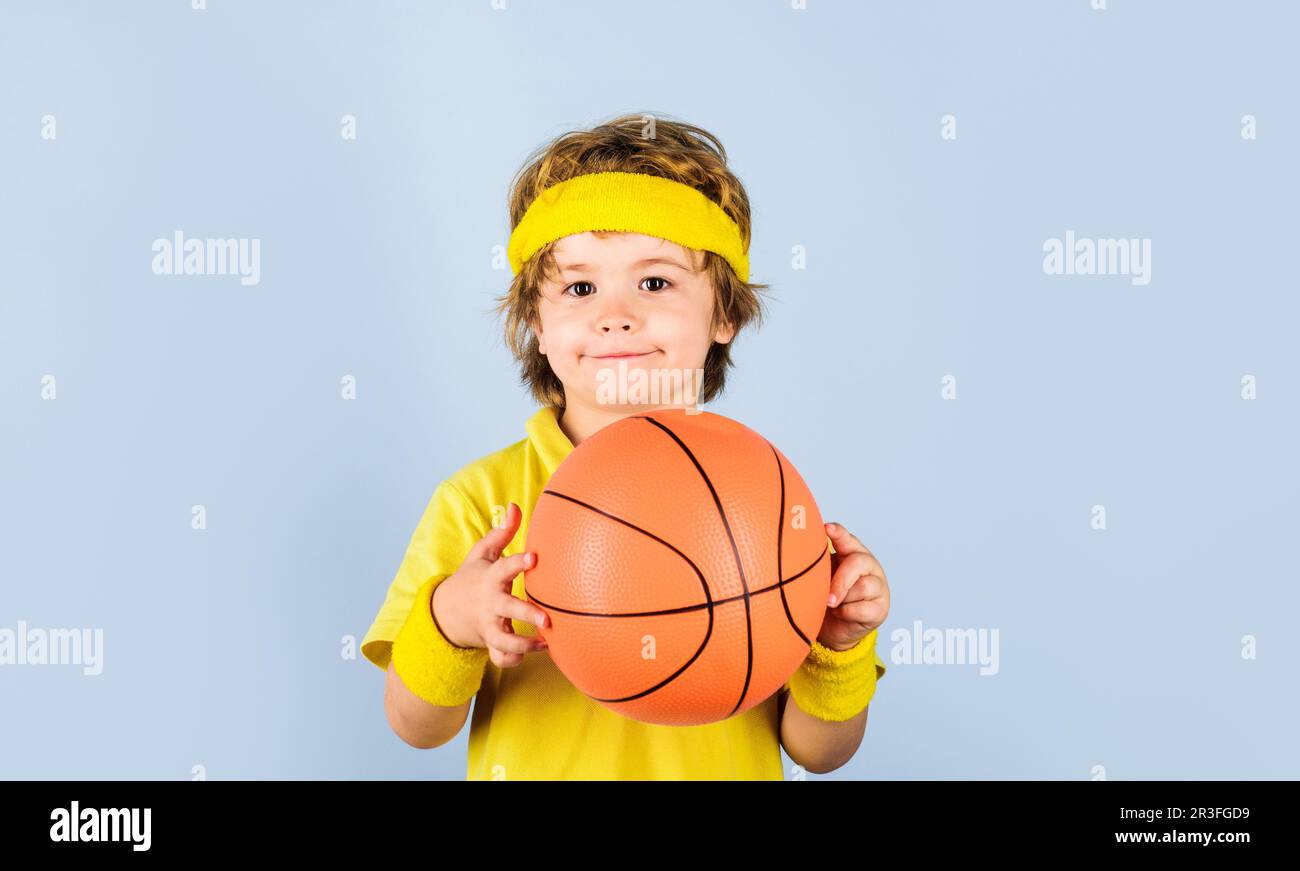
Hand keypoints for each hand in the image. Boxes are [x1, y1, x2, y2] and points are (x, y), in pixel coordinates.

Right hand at [431, 502, 549, 668]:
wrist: (446, 611)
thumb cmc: (473, 577)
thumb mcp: (483, 553)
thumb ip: (502, 531)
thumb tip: (516, 506)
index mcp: (490, 578)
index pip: (504, 567)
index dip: (518, 562)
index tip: (534, 558)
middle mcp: (489, 604)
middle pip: (507, 609)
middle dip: (526, 614)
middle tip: (547, 619)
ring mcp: (489, 626)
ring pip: (504, 641)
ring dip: (524, 645)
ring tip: (546, 643)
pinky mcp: (490, 643)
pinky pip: (500, 658)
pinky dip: (511, 660)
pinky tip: (528, 654)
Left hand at [816, 522, 889, 651]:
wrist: (835, 628)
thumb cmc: (827, 597)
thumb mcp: (820, 578)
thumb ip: (817, 566)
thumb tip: (797, 558)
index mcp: (851, 553)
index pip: (847, 538)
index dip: (838, 533)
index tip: (826, 528)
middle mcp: (868, 565)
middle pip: (858, 562)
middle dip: (840, 580)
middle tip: (827, 598)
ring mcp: (878, 586)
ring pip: (863, 587)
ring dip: (843, 599)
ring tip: (833, 606)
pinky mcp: (880, 608)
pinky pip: (863, 608)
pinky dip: (847, 613)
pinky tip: (842, 614)